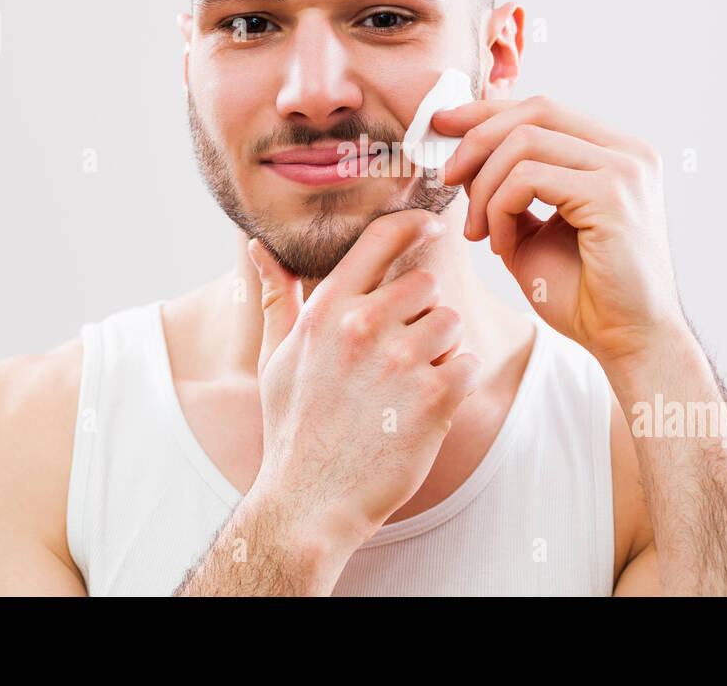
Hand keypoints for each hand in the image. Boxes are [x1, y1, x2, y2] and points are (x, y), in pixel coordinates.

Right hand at [246, 208, 480, 551]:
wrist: (310, 503)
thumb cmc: (294, 429)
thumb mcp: (277, 357)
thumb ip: (278, 297)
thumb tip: (257, 247)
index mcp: (326, 311)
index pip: (380, 239)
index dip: (413, 223)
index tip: (430, 225)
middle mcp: (362, 327)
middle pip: (427, 284)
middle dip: (423, 311)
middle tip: (404, 351)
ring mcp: (399, 362)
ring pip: (452, 323)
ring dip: (443, 348)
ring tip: (413, 382)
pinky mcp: (432, 399)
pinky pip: (469, 364)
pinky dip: (459, 383)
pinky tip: (430, 406)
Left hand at [434, 96, 691, 379]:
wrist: (627, 341)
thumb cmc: (583, 293)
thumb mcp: (534, 230)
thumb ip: (509, 190)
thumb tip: (465, 155)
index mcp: (615, 153)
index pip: (542, 108)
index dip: (486, 111)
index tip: (443, 126)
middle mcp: (628, 152)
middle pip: (534, 112)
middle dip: (477, 139)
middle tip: (447, 178)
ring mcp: (624, 169)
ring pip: (525, 142)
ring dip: (484, 187)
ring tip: (478, 232)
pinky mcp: (612, 195)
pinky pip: (529, 178)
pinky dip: (499, 208)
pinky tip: (500, 245)